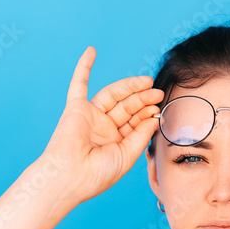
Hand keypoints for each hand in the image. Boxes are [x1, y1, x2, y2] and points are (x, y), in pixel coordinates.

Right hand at [43, 45, 163, 203]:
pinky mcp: (75, 109)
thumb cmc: (97, 174)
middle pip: (127, 107)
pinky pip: (78, 84)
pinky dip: (84, 67)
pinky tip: (92, 51)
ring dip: (129, 86)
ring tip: (146, 81)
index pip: (136, 122)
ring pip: (113, 95)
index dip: (148, 114)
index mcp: (117, 142)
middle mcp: (104, 128)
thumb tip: (154, 117)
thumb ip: (140, 135)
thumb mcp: (127, 156)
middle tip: (158, 93)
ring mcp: (90, 117)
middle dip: (143, 99)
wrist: (70, 177)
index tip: (159, 110)